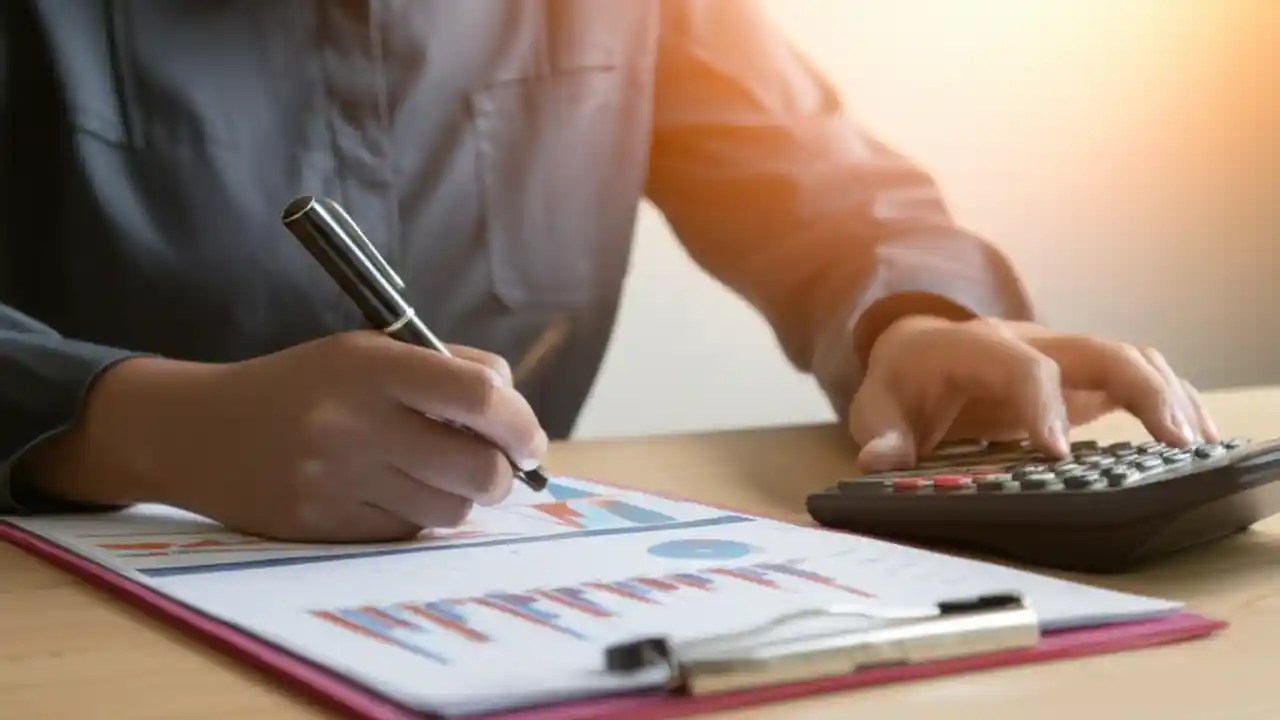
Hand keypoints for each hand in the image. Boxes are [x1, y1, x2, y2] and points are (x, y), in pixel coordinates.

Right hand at [21, 332, 547, 541]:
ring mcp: (337, 479)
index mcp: (372, 366)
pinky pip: (408, 531)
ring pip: (450, 508)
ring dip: (462, 496)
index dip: (521, 423)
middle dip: (504, 473)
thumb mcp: (367, 351)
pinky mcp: (324, 525)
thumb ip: (446, 369)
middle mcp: (354, 423)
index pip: (479, 397)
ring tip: (439, 474)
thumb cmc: (304, 385)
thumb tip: (516, 413)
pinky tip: (393, 490)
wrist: (200, 430)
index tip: (530, 440)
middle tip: (500, 466)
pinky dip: (418, 514)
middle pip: (478, 468)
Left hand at [848, 316, 1218, 471]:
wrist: (918, 349)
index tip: (1057, 453)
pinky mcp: (1080, 375)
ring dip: (1167, 395)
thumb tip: (881, 461)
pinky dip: (1170, 399)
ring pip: (1127, 358)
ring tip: (1197, 444)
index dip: (1042, 405)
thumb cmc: (902, 382)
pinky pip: (1135, 376)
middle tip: (1172, 442)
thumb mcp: (876, 407)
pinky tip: (1198, 436)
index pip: (1021, 367)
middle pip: (1096, 350)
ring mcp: (1060, 355)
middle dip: (1138, 391)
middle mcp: (1027, 342)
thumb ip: (882, 434)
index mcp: (975, 348)